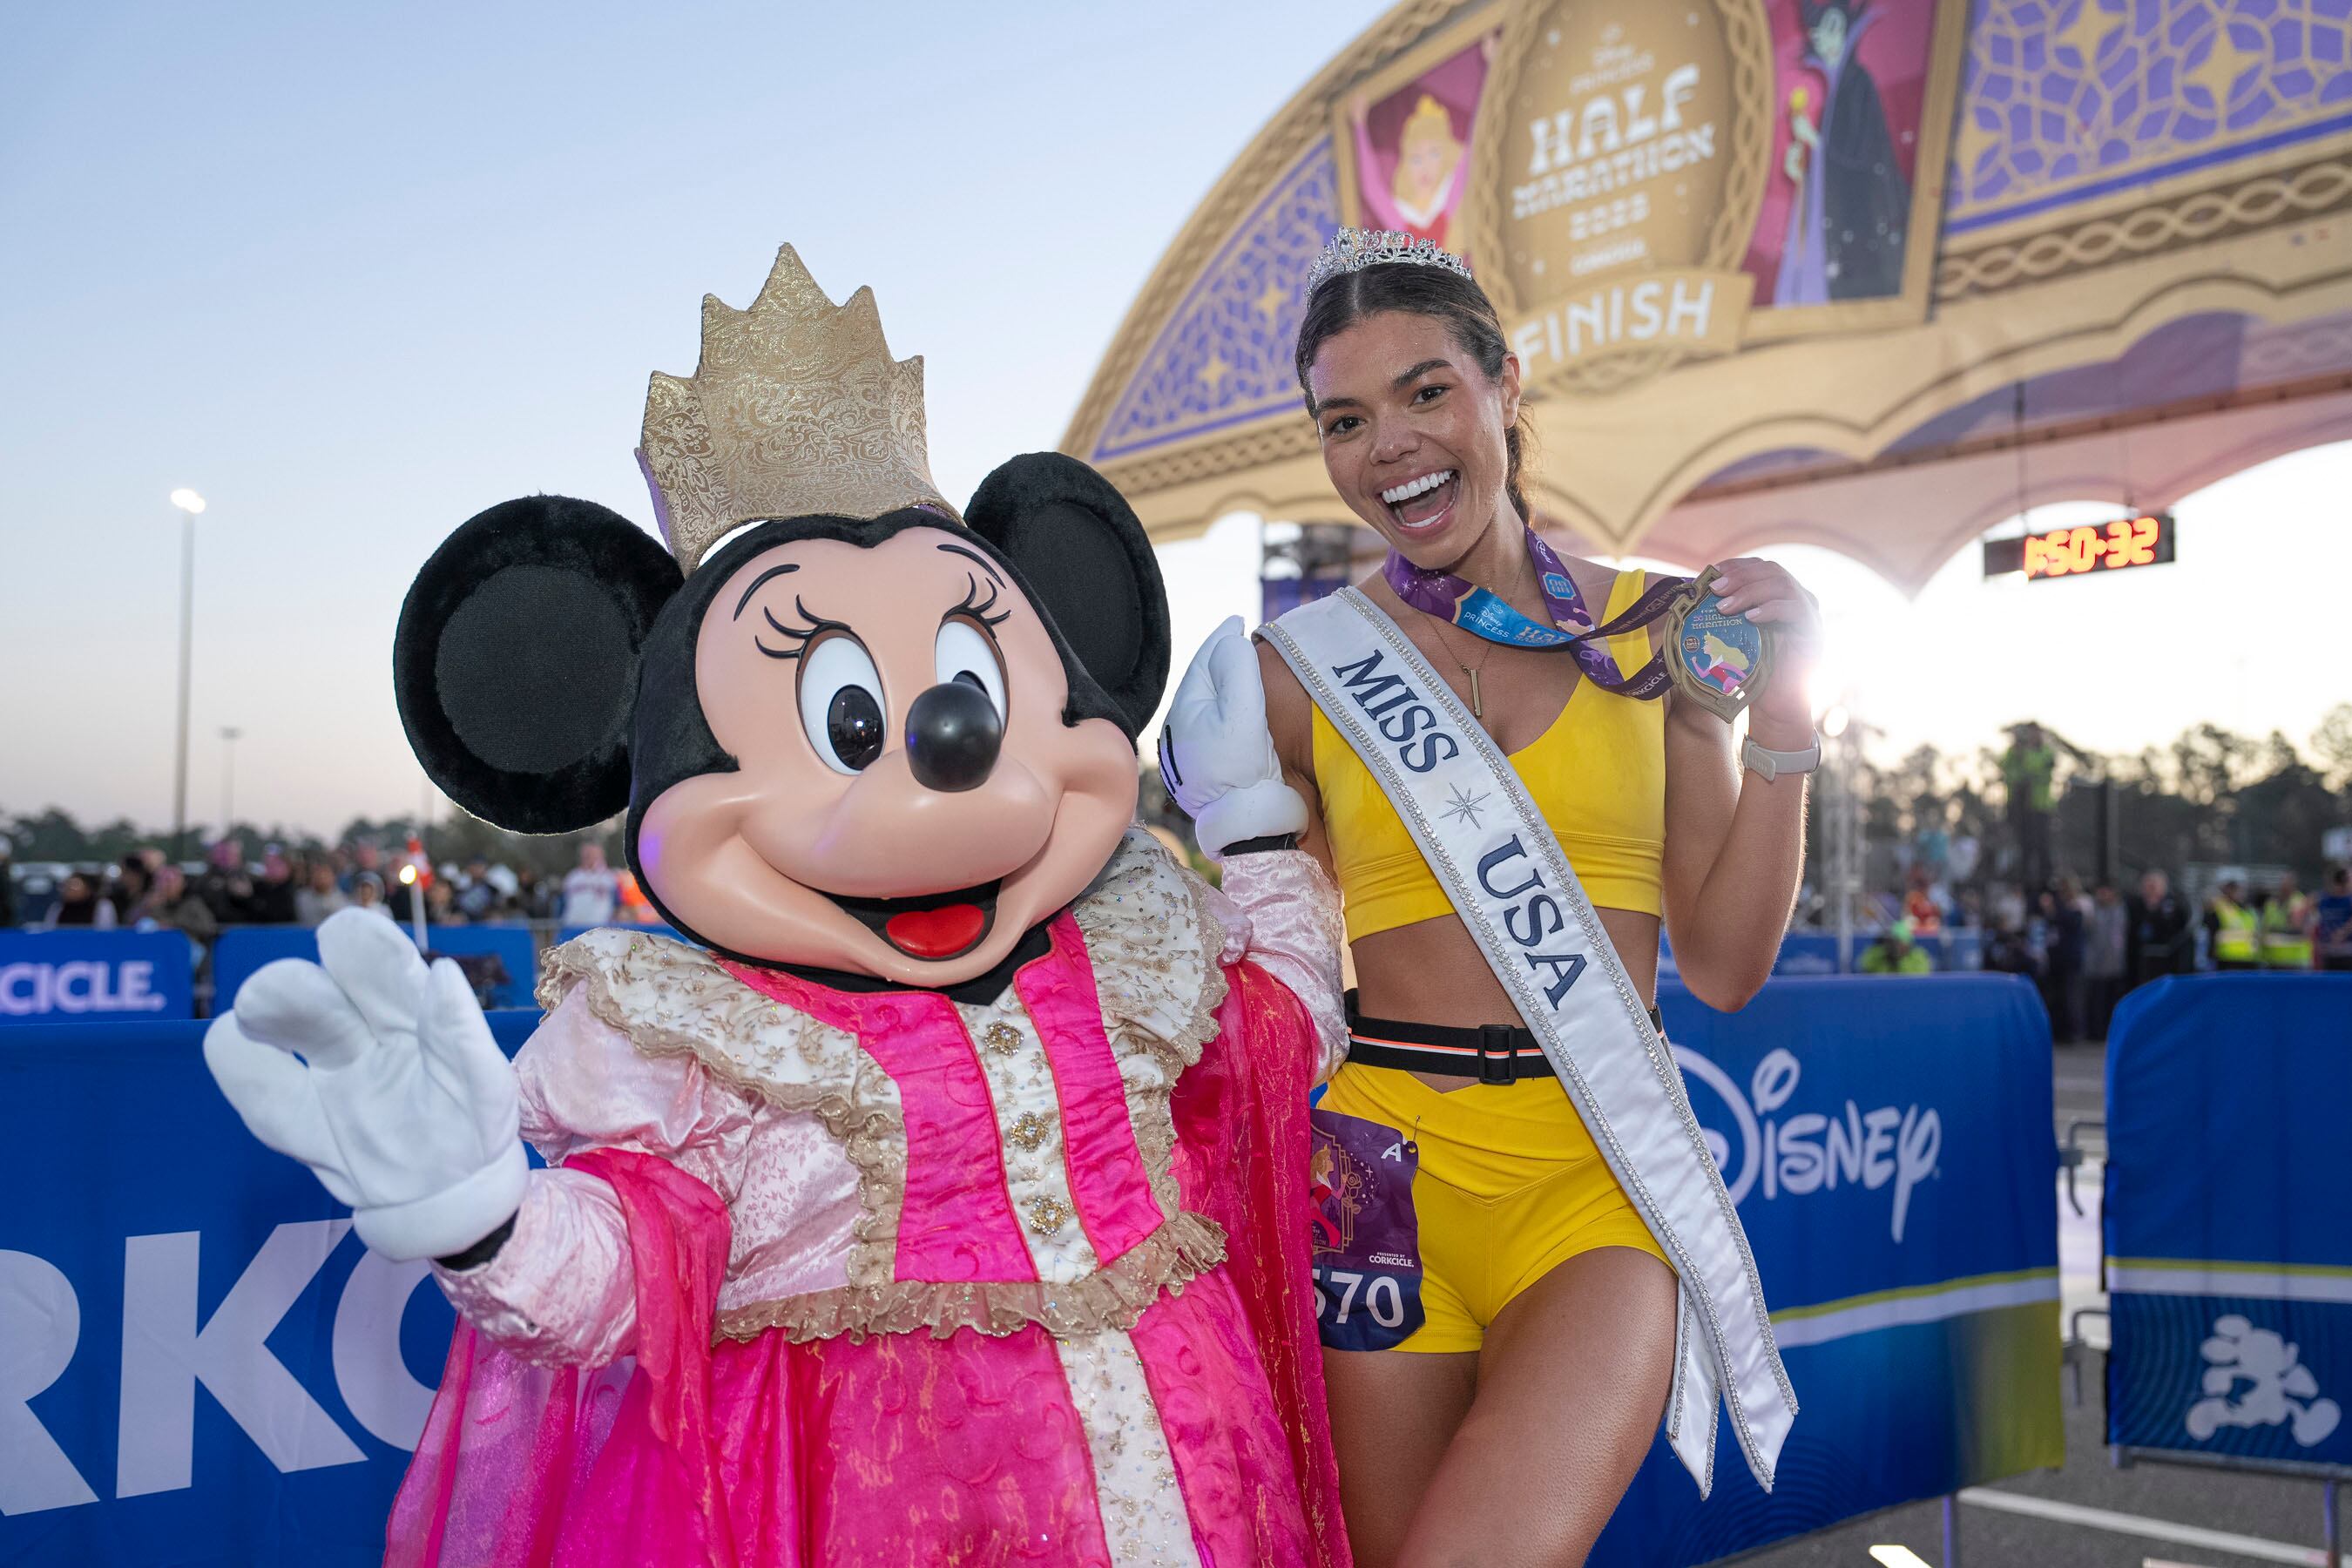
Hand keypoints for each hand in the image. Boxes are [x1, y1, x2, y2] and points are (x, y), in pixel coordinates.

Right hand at [204, 907, 527, 1260]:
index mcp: (414, 1021)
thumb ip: (460, 1032)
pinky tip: (233, 1043)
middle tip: (273, 988)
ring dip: (264, 1017)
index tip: (343, 930)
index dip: (366, 950)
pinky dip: (241, 1066)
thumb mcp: (483, 1085)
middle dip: (296, 987)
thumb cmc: (473, 1128)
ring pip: (284, 1034)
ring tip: (251, 1012)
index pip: (388, 975)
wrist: (449, 1197)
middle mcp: (362, 1039)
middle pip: (321, 1001)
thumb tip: (443, 970)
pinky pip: (262, 1092)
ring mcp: (326, 1079)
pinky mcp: (299, 1124)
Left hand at [1158, 615, 1307, 857]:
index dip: (1222, 639)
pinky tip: (1237, 710)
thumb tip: (1232, 641)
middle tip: (1238, 639)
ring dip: (1223, 685)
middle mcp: (1180, 733)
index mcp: (1183, 713)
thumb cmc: (1241, 769)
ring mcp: (1190, 754)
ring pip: (1207, 706)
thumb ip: (1236, 670)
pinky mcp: (1205, 772)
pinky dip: (1226, 710)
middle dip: (1220, 660)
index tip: (1238, 621)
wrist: (1245, 825)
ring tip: (1238, 668)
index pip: (1203, 663)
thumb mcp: (1241, 712)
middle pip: (1202, 684)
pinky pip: (1214, 726)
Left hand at [1708, 559, 1822, 737]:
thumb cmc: (1751, 669)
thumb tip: (1695, 591)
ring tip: (1725, 607)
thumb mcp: (1736, 633)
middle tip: (1714, 590)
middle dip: (1740, 577)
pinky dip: (1770, 609)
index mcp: (1780, 595)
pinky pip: (1795, 609)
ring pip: (1782, 585)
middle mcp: (1798, 598)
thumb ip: (1728, 611)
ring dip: (1750, 592)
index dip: (1737, 566)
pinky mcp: (1813, 630)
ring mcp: (1809, 612)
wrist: (1774, 703)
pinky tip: (1750, 618)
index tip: (1712, 572)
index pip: (1761, 567)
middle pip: (1771, 571)